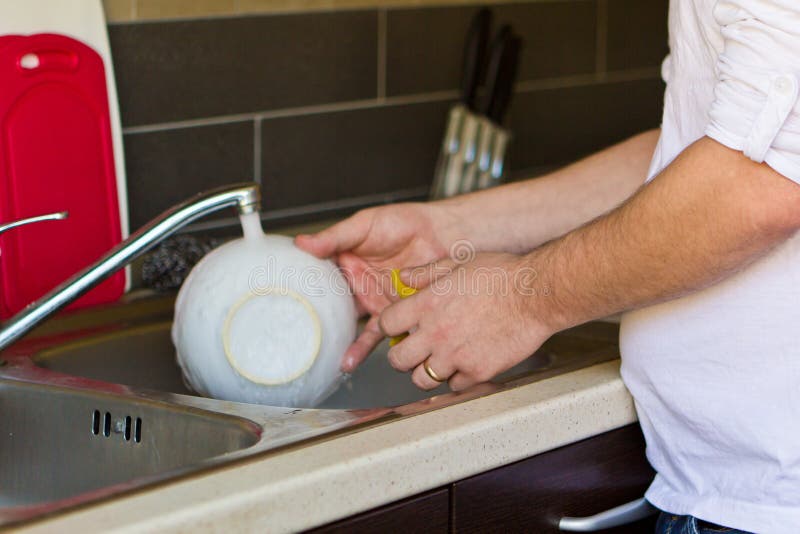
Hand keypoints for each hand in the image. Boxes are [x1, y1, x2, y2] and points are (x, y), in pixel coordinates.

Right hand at [295, 202, 460, 370]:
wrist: (441, 235)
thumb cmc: (403, 222)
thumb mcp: (363, 225)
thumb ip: (334, 237)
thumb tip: (302, 242)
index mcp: (344, 262)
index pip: (317, 279)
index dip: (302, 291)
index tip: (285, 305)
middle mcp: (356, 284)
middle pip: (331, 307)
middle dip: (316, 324)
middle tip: (300, 339)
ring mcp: (373, 300)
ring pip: (351, 325)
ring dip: (339, 342)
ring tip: (326, 357)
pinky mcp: (392, 313)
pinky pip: (377, 333)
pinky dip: (364, 348)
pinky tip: (352, 360)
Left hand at [379, 253, 553, 390]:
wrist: (535, 294)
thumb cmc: (501, 275)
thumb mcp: (458, 263)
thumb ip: (427, 273)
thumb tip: (404, 278)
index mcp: (426, 305)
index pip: (386, 324)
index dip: (388, 327)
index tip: (394, 328)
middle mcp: (435, 333)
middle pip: (397, 360)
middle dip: (402, 356)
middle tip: (413, 351)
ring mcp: (455, 355)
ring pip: (422, 379)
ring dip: (426, 371)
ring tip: (438, 361)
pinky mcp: (477, 371)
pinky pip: (454, 386)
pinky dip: (457, 378)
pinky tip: (464, 363)